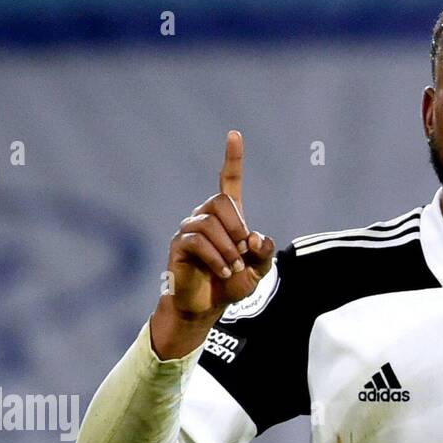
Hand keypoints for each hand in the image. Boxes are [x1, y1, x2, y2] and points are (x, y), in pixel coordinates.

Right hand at [153, 131, 275, 351]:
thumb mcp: (257, 271)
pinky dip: (216, 258)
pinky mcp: (178, 245)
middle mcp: (205, 217)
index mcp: (227, 217)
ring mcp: (190, 229)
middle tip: (244, 254)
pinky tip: (223, 272)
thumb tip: (256, 238)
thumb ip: (263, 253)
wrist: (206, 308)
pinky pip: (198, 241)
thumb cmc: (231, 285)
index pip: (228, 181)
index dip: (232, 159)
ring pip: (210, 223)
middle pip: (221, 202)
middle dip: (238, 227)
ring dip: (228, 248)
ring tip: (232, 269)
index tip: (234, 134)